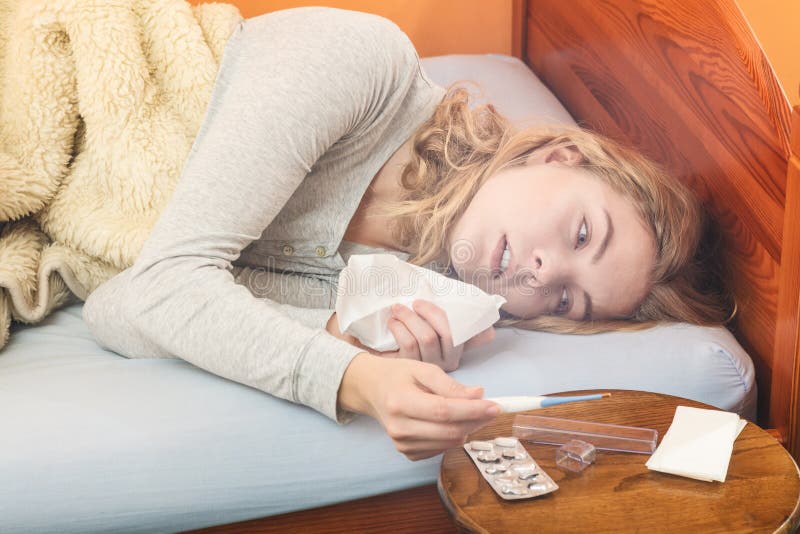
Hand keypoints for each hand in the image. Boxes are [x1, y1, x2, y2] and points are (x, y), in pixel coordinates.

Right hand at [338, 353, 500, 459]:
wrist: (372, 390)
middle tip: (490, 408)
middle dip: (476, 421)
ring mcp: (402, 444)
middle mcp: (399, 427)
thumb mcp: (423, 369)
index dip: (472, 410)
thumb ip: (451, 385)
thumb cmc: (398, 376)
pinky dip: (453, 436)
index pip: (443, 411)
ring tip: (469, 411)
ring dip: (468, 429)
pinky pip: (441, 449)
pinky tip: (449, 422)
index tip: (495, 406)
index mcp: (400, 401)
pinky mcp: (407, 453)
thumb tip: (479, 396)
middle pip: (449, 431)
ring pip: (449, 443)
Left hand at [386, 300, 494, 370]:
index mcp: (455, 353)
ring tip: (397, 310)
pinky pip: (407, 345)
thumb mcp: (441, 330)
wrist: (393, 363)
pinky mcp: (409, 369)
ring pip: (423, 338)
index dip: (437, 315)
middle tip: (411, 303)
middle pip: (437, 335)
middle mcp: (443, 363)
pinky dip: (399, 329)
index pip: (454, 333)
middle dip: (424, 314)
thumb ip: (466, 329)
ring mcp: (426, 367)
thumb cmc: (419, 336)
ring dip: (408, 319)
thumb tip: (490, 333)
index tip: (420, 302)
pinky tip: (392, 322)